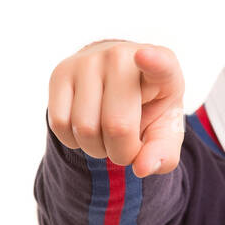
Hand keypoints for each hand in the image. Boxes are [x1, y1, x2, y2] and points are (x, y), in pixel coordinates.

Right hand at [48, 39, 185, 176]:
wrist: (118, 84)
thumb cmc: (149, 109)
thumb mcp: (165, 131)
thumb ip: (163, 154)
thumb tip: (141, 167)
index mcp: (163, 66)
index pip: (160, 64)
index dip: (153, 62)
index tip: (145, 56)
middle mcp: (122, 56)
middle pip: (116, 125)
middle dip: (122, 153)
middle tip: (128, 146)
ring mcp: (88, 61)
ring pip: (84, 128)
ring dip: (96, 149)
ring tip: (107, 134)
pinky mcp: (60, 72)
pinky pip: (59, 124)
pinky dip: (73, 141)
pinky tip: (87, 129)